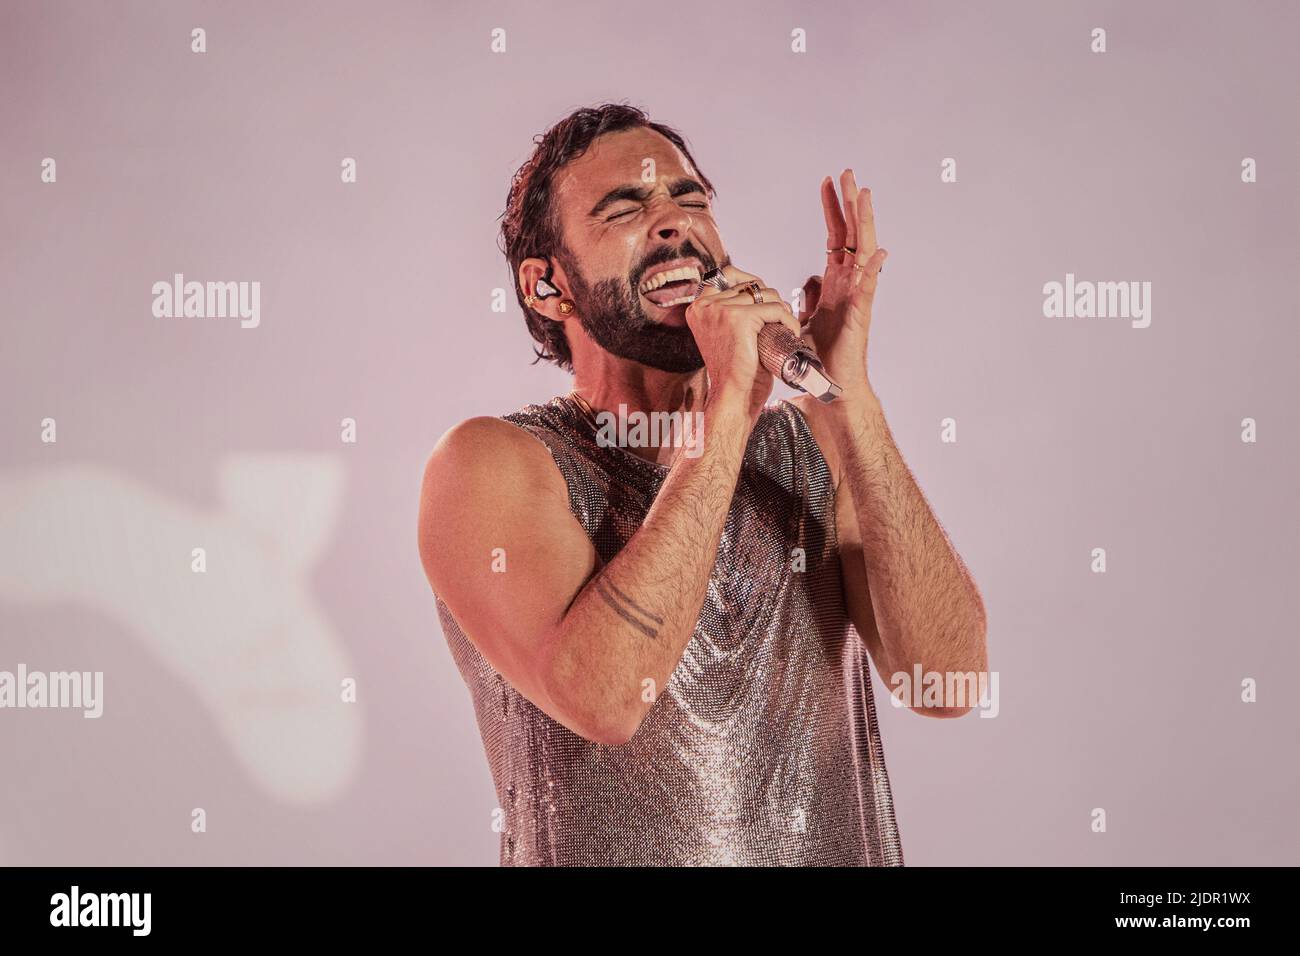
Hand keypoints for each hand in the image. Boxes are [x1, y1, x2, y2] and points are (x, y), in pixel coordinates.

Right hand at [686, 265, 803, 420]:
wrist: (733, 395)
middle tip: (778, 321)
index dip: (749, 281)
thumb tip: (756, 287)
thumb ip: (729, 311)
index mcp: (697, 308)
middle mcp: (704, 306)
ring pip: (765, 294)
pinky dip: (788, 320)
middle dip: (770, 300)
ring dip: (781, 309)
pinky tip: (791, 333)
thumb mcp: (725, 334)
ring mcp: (720, 310)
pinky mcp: (739, 318)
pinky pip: (774, 309)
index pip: (726, 274)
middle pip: (750, 284)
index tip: (763, 298)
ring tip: (784, 329)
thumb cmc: (733, 371)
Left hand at [798, 169, 887, 393]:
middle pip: (852, 236)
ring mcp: (857, 300)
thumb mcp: (803, 321)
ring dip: (864, 224)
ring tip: (864, 194)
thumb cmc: (817, 360)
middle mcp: (849, 286)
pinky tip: (879, 251)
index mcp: (836, 284)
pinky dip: (873, 271)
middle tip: (847, 172)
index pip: (835, 238)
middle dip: (849, 203)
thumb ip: (807, 299)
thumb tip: (807, 281)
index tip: (827, 182)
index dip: (832, 210)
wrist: (828, 389)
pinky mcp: (859, 318)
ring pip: (864, 253)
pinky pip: (868, 290)